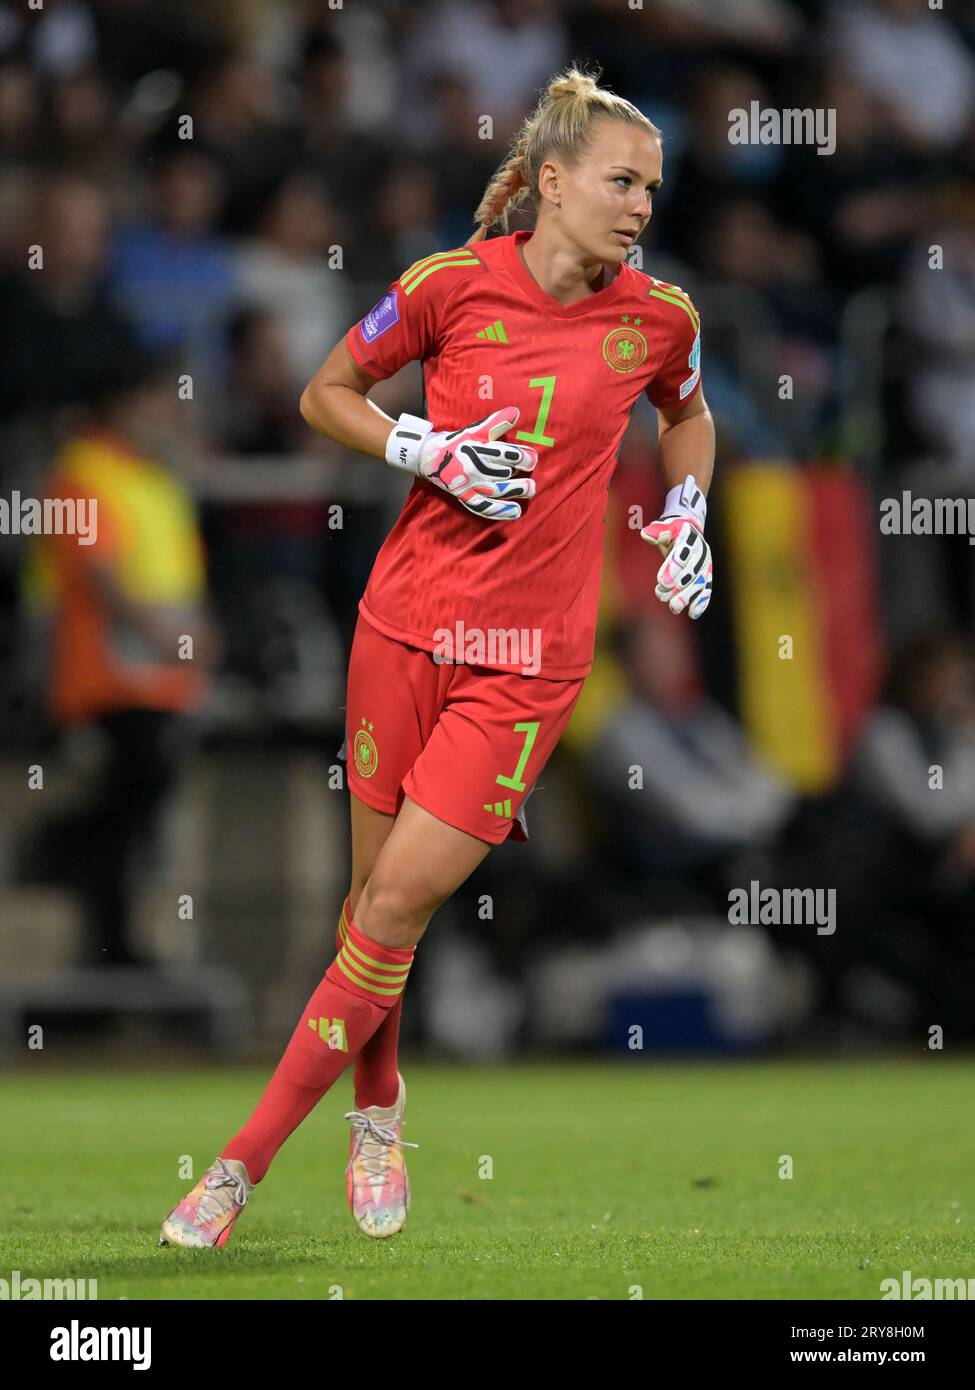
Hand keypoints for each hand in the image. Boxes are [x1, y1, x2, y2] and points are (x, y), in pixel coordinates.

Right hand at [385, 407, 536, 519]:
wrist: (427, 456)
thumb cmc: (455, 442)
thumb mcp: (475, 430)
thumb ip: (496, 422)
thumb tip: (516, 412)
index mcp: (478, 449)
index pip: (507, 454)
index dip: (524, 457)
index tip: (533, 459)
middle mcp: (475, 467)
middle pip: (504, 473)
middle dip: (521, 474)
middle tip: (533, 476)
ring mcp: (469, 484)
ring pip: (497, 490)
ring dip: (516, 492)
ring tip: (530, 490)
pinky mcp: (464, 496)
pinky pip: (484, 507)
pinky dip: (500, 511)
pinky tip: (515, 512)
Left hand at [640, 474, 712, 619]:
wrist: (690, 529)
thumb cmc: (673, 529)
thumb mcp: (665, 526)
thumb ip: (657, 531)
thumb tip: (646, 534)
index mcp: (690, 538)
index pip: (681, 554)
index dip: (672, 568)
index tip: (660, 581)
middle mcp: (701, 552)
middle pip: (690, 571)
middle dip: (676, 585)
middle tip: (661, 595)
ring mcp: (706, 565)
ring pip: (699, 583)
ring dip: (687, 596)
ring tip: (673, 607)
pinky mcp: (707, 576)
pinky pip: (707, 589)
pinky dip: (701, 602)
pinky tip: (693, 614)